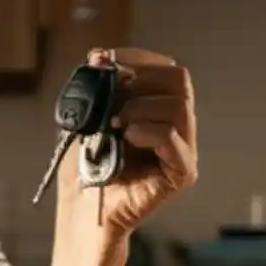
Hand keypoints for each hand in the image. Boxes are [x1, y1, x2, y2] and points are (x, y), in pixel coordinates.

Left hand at [56, 47, 197, 240]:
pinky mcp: (181, 173)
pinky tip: (125, 138)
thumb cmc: (85, 167)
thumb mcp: (86, 119)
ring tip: (115, 124)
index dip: (135, 59)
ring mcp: (182, 149)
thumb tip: (98, 55)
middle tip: (112, 99)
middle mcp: (176, 125)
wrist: (83, 210)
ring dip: (140, 107)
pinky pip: (174, 138)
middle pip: (179, 80)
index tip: (102, 60)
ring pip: (179, 106)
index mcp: (158, 108)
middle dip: (141, 80)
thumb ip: (95, 89)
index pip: (165, 68)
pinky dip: (147, 131)